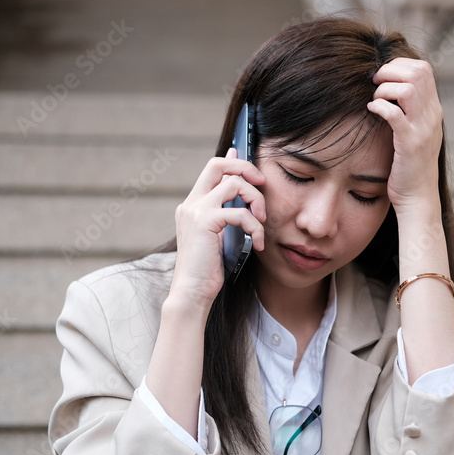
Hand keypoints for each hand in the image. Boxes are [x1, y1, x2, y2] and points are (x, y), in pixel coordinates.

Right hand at [169, 148, 266, 305]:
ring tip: (261, 222)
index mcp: (193, 205)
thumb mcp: (219, 236)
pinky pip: (240, 213)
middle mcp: (191, 203)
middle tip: (263, 184)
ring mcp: (195, 211)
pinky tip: (258, 244)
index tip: (254, 171)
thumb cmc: (208, 269)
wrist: (192, 292)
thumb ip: (227, 215)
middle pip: (217, 165)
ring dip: (255, 200)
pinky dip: (255, 227)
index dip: (234, 162)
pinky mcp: (205, 222)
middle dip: (246, 168)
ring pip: (234, 184)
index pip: (212, 169)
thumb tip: (240, 199)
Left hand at [367, 58, 443, 212]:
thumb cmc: (409, 166)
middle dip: (390, 71)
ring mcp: (423, 129)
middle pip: (418, 72)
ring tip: (374, 99)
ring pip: (407, 89)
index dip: (399, 65)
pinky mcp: (410, 144)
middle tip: (375, 83)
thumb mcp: (416, 132)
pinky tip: (372, 111)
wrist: (418, 197)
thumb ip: (410, 111)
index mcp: (434, 110)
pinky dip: (379, 107)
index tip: (383, 76)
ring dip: (384, 89)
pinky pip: (394, 114)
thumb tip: (391, 89)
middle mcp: (432, 115)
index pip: (424, 69)